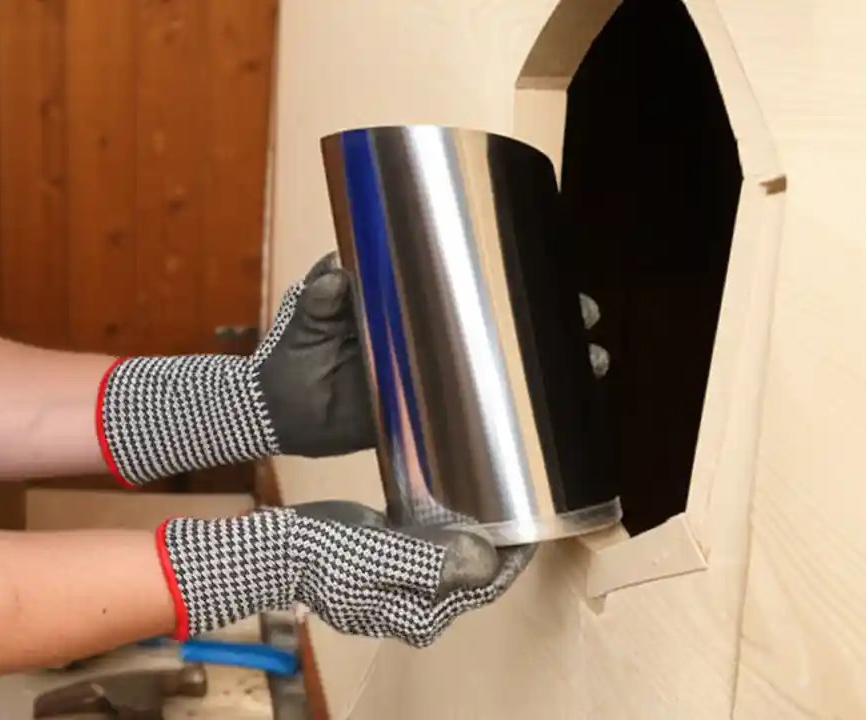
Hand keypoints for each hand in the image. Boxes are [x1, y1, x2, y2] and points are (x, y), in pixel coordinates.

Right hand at [157, 501, 532, 647]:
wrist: (282, 548)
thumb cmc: (326, 555)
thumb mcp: (382, 557)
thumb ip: (434, 562)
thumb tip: (486, 562)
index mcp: (421, 616)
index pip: (484, 588)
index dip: (513, 557)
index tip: (535, 525)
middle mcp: (418, 609)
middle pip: (474, 576)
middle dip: (499, 546)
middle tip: (523, 507)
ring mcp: (404, 588)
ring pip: (457, 561)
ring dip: (477, 536)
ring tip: (501, 502)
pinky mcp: (392, 566)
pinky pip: (434, 550)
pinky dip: (450, 531)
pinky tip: (461, 502)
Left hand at [256, 253, 611, 456]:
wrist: (275, 416)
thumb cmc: (289, 356)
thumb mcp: (306, 319)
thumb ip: (319, 299)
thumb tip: (336, 275)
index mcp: (412, 306)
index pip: (473, 282)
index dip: (518, 277)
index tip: (554, 272)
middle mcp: (434, 340)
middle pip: (507, 325)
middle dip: (555, 322)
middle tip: (584, 321)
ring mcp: (438, 381)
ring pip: (508, 372)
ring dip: (553, 371)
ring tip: (590, 368)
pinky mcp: (434, 422)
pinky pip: (485, 419)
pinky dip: (521, 421)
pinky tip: (559, 427)